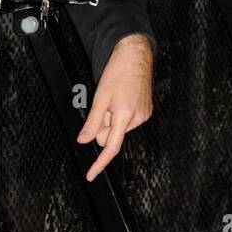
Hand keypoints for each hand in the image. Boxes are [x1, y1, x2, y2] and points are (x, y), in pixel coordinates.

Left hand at [78, 34, 152, 180]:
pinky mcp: (147, 111)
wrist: (135, 56)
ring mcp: (144, 115)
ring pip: (119, 128)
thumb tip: (84, 140)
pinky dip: (121, 114)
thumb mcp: (100, 97)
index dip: (99, 163)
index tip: (90, 175)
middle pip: (111, 135)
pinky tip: (123, 97)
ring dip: (113, 118)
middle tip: (105, 105)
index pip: (111, 147)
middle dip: (104, 126)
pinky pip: (127, 121)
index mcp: (125, 116)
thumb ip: (92, 122)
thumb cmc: (117, 73)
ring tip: (116, 97)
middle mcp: (138, 118)